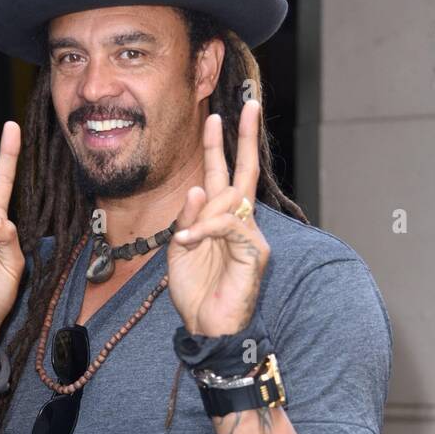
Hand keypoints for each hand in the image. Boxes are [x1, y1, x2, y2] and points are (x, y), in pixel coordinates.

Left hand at [167, 100, 269, 335]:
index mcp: (219, 220)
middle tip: (248, 104)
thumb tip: (197, 186)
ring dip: (203, 215)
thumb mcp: (179, 249)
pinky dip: (206, 231)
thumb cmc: (196, 293)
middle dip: (244, 139)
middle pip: (244, 173)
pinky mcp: (255, 252)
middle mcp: (238, 223)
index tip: (218, 116)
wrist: (206, 329)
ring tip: (186, 240)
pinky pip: (229, 226)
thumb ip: (187, 217)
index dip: (219, 146)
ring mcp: (250, 236)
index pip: (223, 175)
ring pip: (230, 202)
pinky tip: (188, 243)